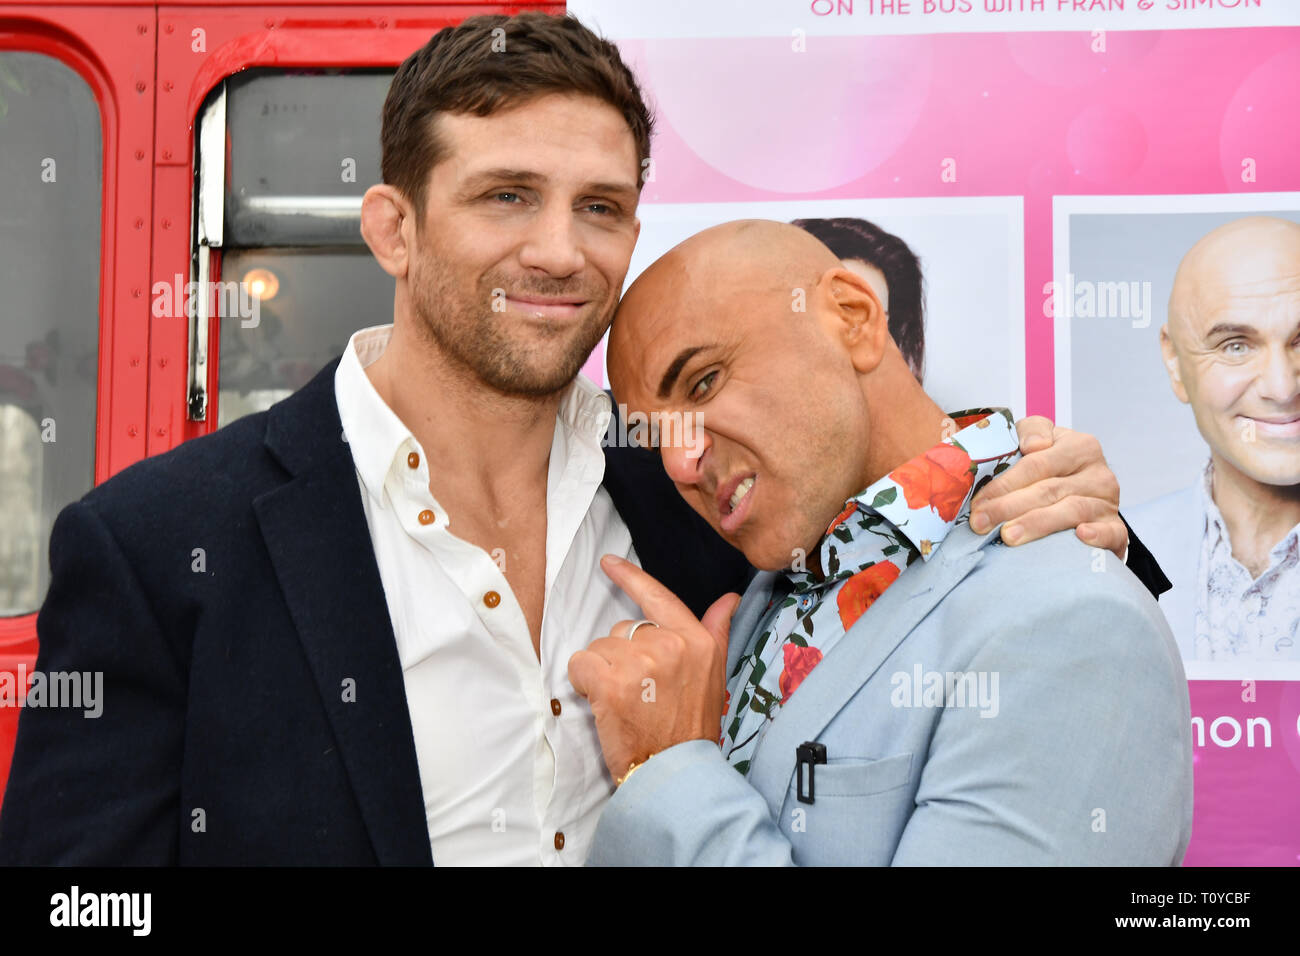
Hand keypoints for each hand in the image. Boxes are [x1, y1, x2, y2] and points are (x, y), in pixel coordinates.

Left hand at [568, 555, 740, 780]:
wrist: (676, 770)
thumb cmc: (691, 726)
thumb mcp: (714, 675)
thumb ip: (716, 631)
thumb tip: (730, 598)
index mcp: (696, 640)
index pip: (659, 596)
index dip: (630, 576)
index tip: (608, 561)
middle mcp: (670, 644)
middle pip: (623, 629)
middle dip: (621, 656)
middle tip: (638, 692)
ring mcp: (639, 662)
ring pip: (599, 647)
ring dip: (603, 671)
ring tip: (625, 701)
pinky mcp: (610, 682)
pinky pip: (581, 664)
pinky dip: (584, 683)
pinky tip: (603, 704)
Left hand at [969, 416, 1126, 558]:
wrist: (1086, 494)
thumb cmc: (1052, 469)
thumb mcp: (1039, 442)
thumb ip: (1029, 432)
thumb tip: (1032, 446)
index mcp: (1079, 446)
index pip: (1036, 465)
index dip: (1003, 484)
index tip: (978, 503)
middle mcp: (1098, 473)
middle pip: (1049, 490)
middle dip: (1009, 508)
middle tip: (981, 524)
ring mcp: (1108, 502)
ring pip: (1072, 511)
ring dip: (1038, 524)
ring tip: (1009, 537)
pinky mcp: (1117, 529)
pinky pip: (1111, 533)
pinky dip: (1097, 535)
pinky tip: (1080, 536)